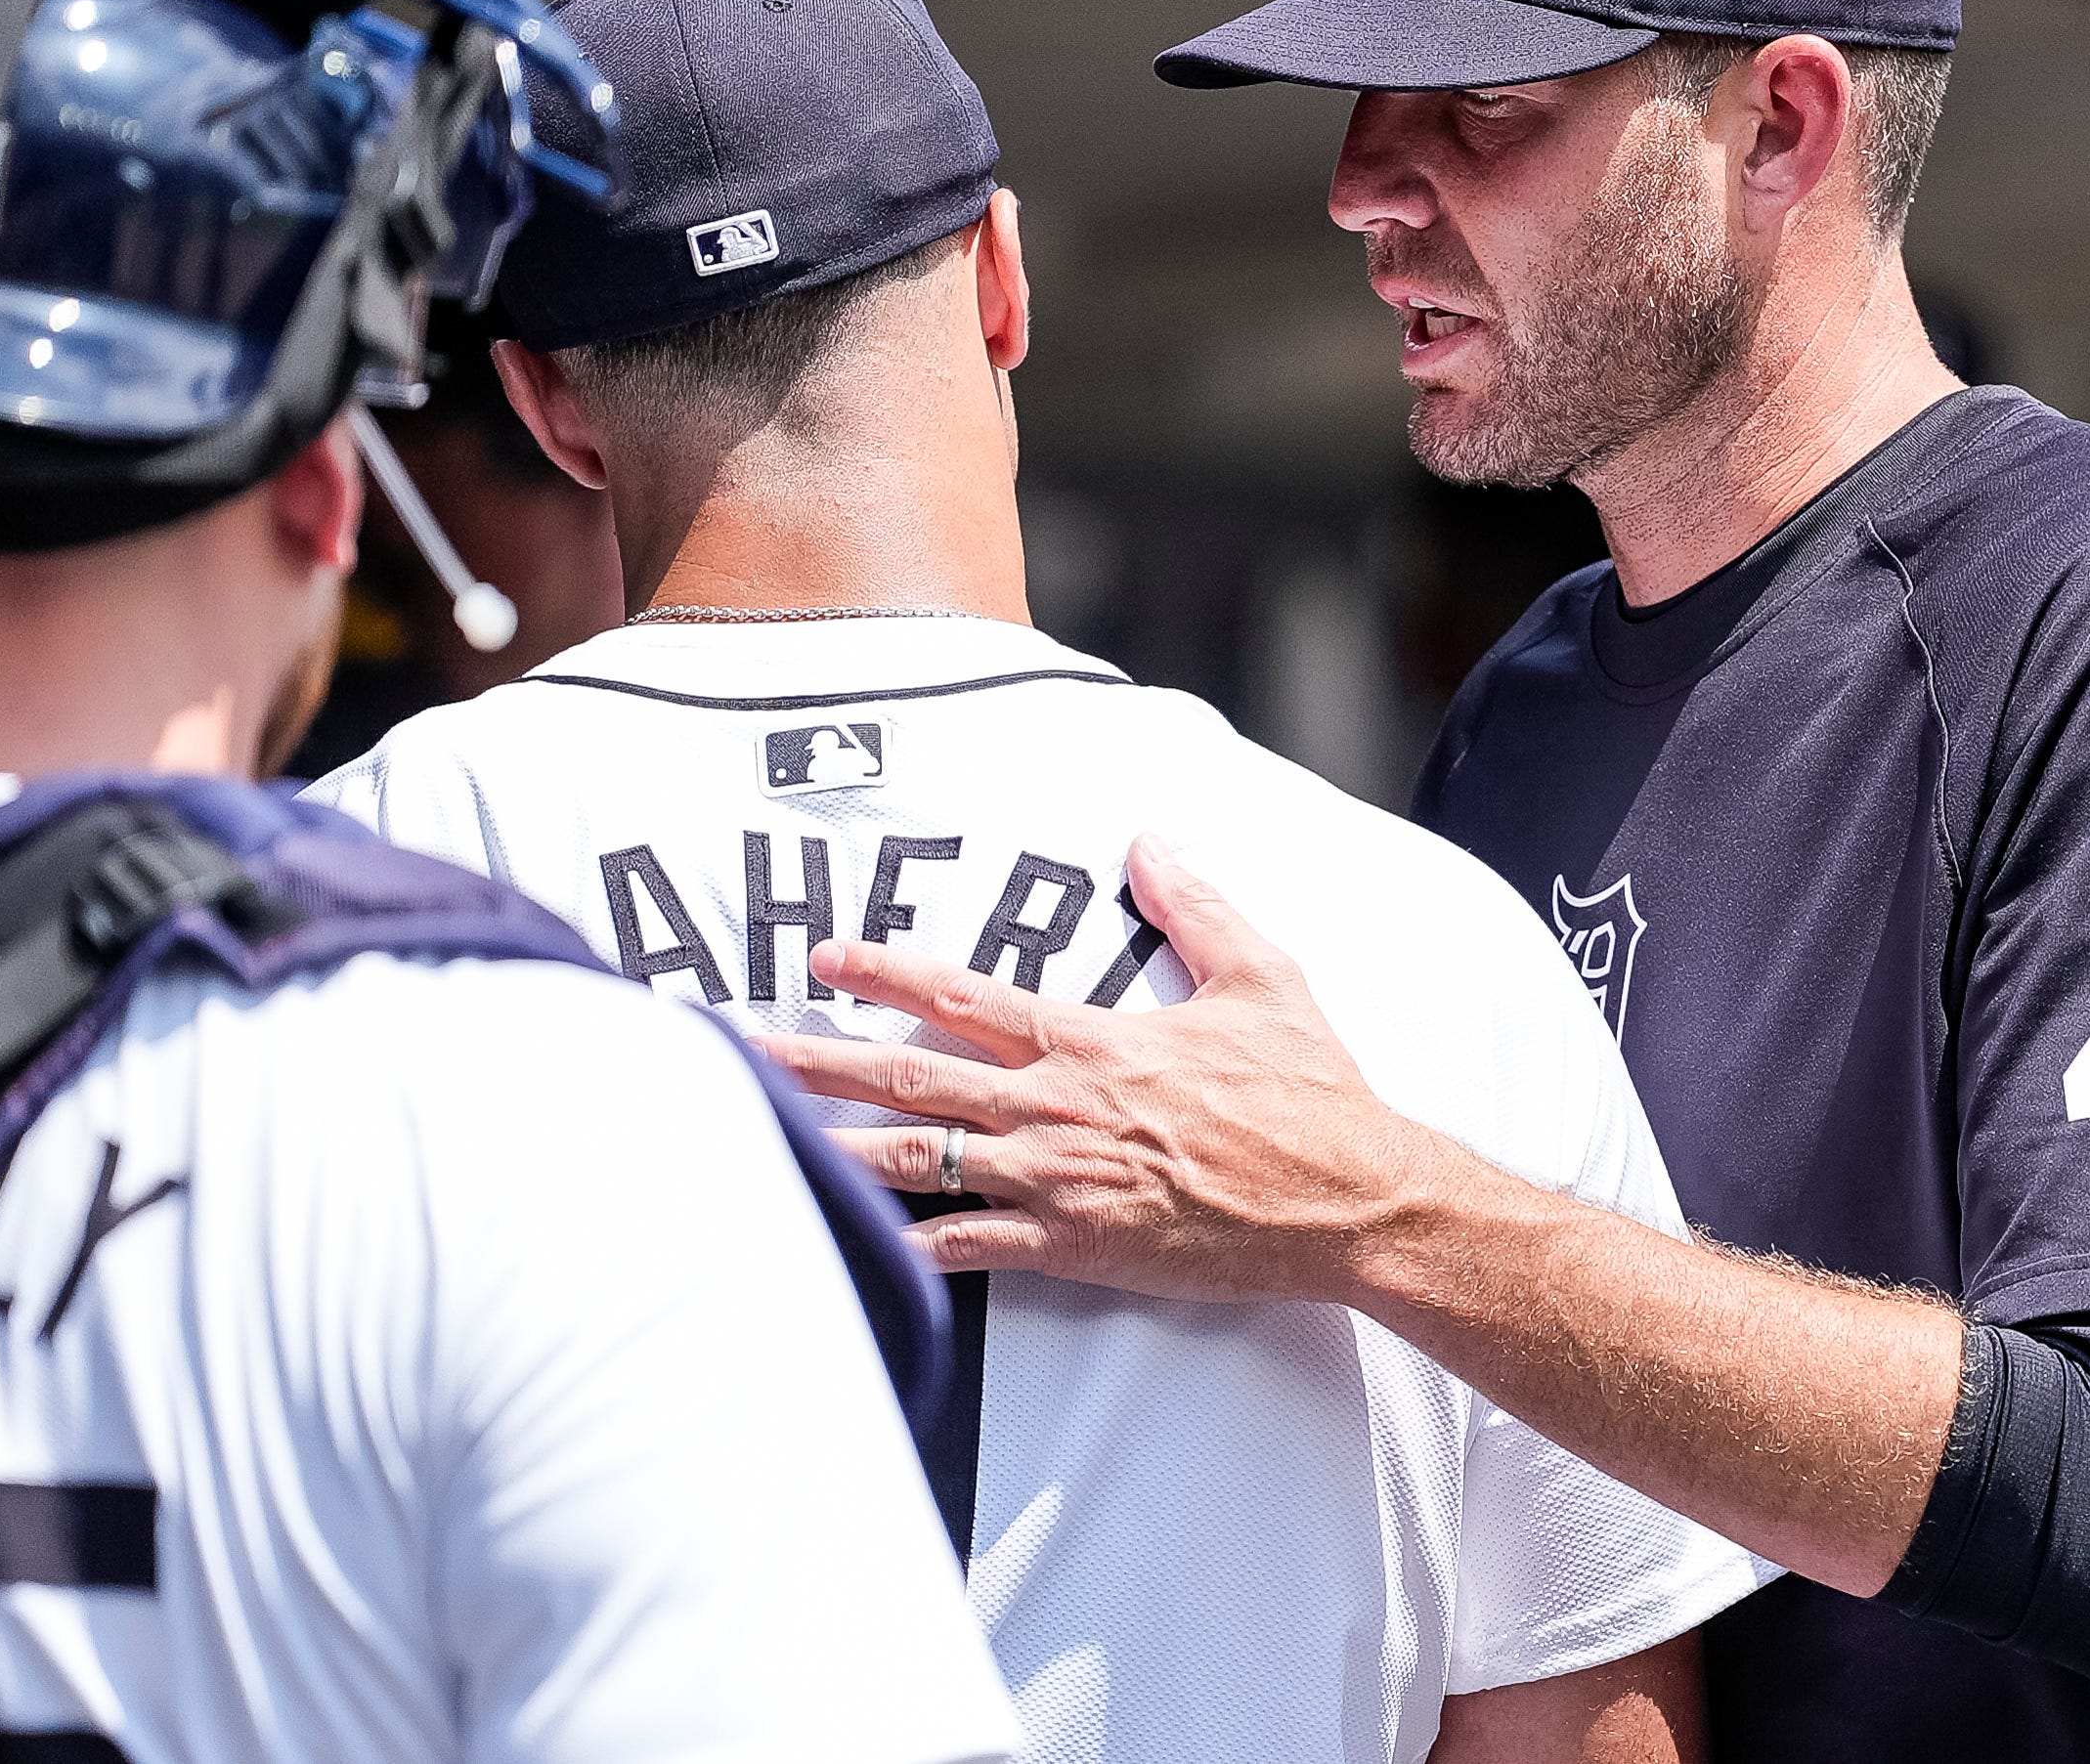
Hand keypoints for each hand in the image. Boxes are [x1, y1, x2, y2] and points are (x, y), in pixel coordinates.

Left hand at [768, 835, 1454, 1302]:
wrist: (1347, 1197)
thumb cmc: (1309, 1092)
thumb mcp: (1262, 976)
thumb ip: (1196, 905)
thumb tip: (1151, 841)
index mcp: (1093, 1041)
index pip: (964, 996)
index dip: (887, 971)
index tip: (827, 956)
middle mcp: (1059, 1108)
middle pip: (911, 1078)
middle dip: (817, 1063)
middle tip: (742, 1054)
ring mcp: (1059, 1183)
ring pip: (920, 1161)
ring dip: (834, 1150)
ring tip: (764, 1144)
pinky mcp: (1075, 1248)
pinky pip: (969, 1248)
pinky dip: (907, 1246)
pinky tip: (854, 1245)